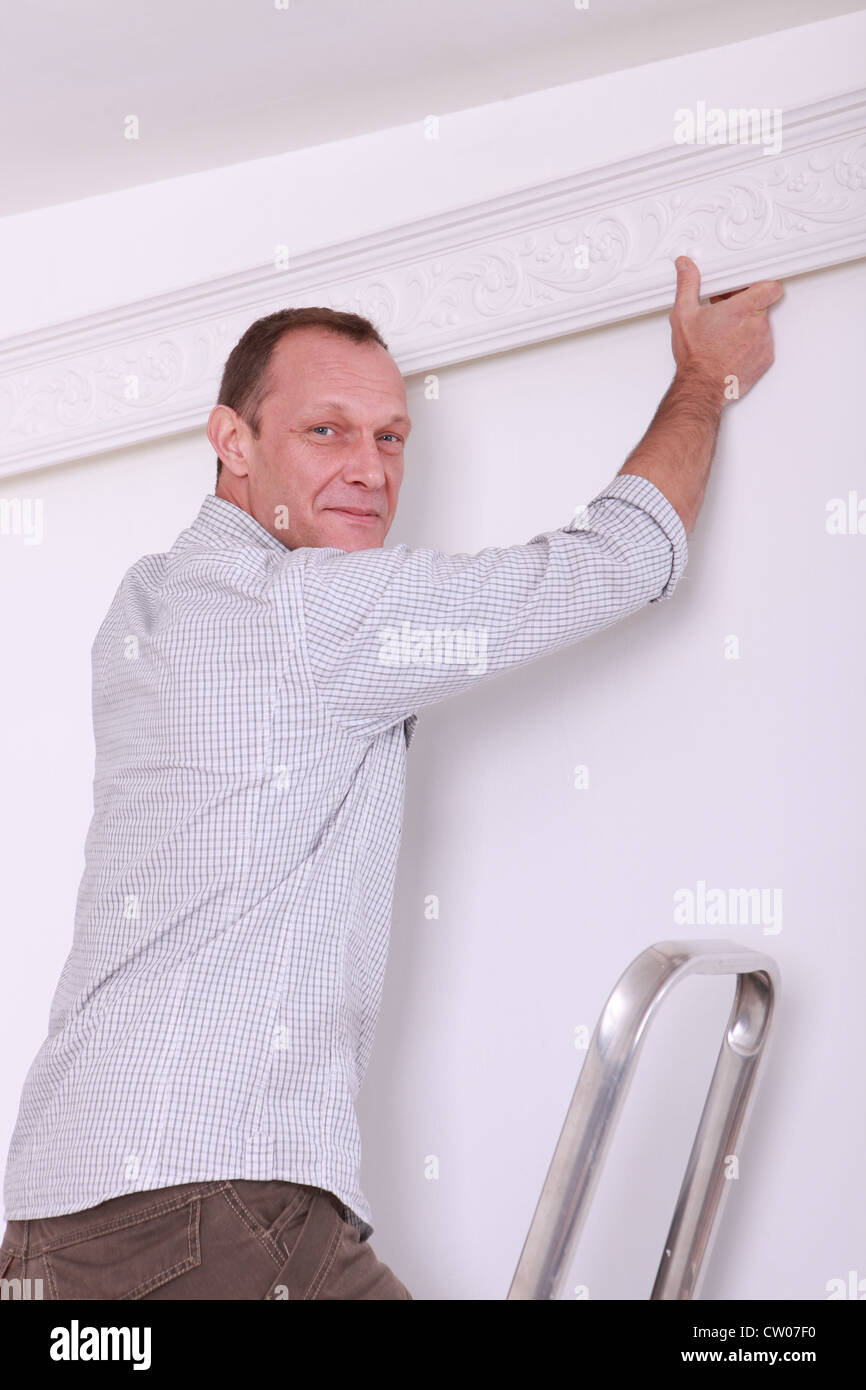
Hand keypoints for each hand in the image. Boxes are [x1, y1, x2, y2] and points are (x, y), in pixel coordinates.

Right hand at [670, 255, 783, 402]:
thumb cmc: (696, 357)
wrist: (701, 388)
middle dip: (745, 306)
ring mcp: (764, 343)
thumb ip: (687, 284)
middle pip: (762, 306)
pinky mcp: (765, 360)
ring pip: (762, 326)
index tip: (747, 290)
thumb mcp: (684, 314)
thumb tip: (685, 266)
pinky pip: (763, 345)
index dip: (760, 286)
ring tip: (725, 334)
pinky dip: (750, 345)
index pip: (771, 287)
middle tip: (726, 313)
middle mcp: (758, 325)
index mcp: (743, 309)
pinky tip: (731, 348)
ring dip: (747, 326)